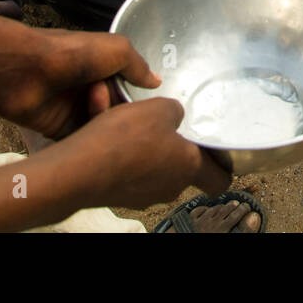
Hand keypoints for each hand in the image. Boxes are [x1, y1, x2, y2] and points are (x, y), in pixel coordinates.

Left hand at [0, 27, 160, 138]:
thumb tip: (157, 81)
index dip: (138, 97)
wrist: (24, 71)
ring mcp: (74, 110)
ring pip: (102, 127)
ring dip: (106, 125)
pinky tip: (97, 141)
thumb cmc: (72, 54)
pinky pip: (82, 141)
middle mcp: (89, 89)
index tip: (149, 108)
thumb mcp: (117, 49)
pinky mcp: (60, 130)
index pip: (128, 88)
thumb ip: (138, 66)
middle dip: (123, 114)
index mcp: (102, 68)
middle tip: (126, 115)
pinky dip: (90, 142)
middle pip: (116, 110)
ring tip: (103, 116)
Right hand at [55, 99, 230, 207]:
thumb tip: (173, 115)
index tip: (222, 157)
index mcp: (189, 167)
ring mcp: (143, 194)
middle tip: (168, 126)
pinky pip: (128, 170)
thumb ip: (174, 111)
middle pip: (183, 168)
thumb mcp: (159, 108)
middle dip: (177, 147)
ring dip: (146, 147)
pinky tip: (111, 135)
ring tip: (133, 124)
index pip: (220, 179)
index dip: (224, 167)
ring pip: (152, 167)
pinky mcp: (119, 194)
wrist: (78, 168)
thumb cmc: (124, 139)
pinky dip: (123, 154)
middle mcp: (170, 186)